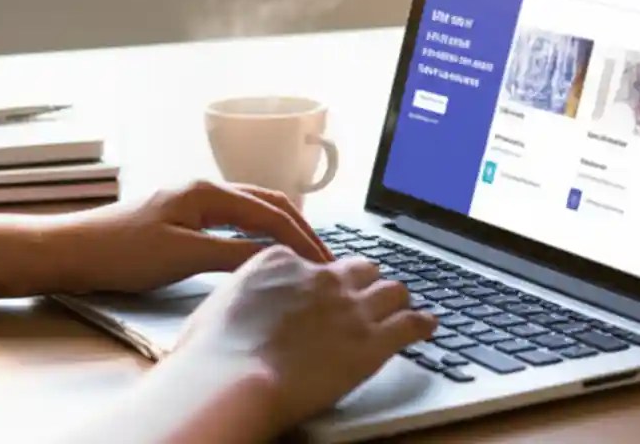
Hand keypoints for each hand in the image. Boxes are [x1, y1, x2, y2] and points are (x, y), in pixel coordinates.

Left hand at [53, 180, 332, 293]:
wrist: (69, 252)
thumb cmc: (119, 253)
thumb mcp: (183, 257)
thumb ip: (232, 254)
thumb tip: (277, 258)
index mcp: (207, 192)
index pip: (271, 212)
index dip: (303, 238)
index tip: (325, 264)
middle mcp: (202, 190)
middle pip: (267, 203)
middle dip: (300, 228)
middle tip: (325, 259)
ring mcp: (190, 203)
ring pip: (250, 211)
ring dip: (280, 230)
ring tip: (303, 256)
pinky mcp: (179, 220)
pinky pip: (232, 222)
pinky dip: (256, 235)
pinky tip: (261, 254)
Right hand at [169, 246, 436, 434]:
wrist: (232, 379)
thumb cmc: (211, 353)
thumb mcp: (216, 304)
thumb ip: (241, 294)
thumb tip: (242, 306)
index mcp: (281, 260)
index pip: (315, 259)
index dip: (321, 279)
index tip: (322, 293)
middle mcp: (321, 276)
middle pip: (360, 268)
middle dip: (363, 283)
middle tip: (363, 299)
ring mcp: (351, 306)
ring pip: (392, 290)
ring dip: (395, 300)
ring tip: (400, 310)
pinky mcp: (373, 340)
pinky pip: (412, 323)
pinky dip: (422, 323)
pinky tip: (428, 326)